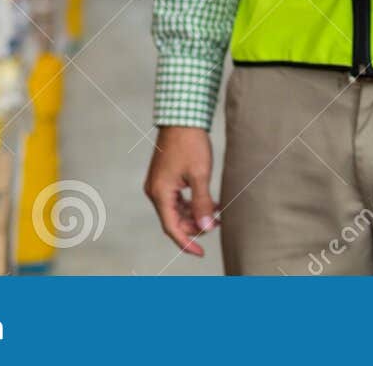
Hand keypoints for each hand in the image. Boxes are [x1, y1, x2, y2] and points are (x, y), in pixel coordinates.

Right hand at [144, 126, 217, 255]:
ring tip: (217, 214)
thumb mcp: (200, 175)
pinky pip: (178, 198)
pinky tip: (210, 202)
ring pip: (176, 209)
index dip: (187, 242)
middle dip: (194, 226)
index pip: (172, 227)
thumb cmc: (190, 144)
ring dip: (194, 214)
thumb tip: (206, 227)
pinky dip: (192, 203)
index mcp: (160, 193)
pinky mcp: (165, 177)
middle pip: (174, 219)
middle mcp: (155, 191)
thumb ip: (202, 203)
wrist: (182, 118)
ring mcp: (159, 184)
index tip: (201, 253)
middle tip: (217, 225)